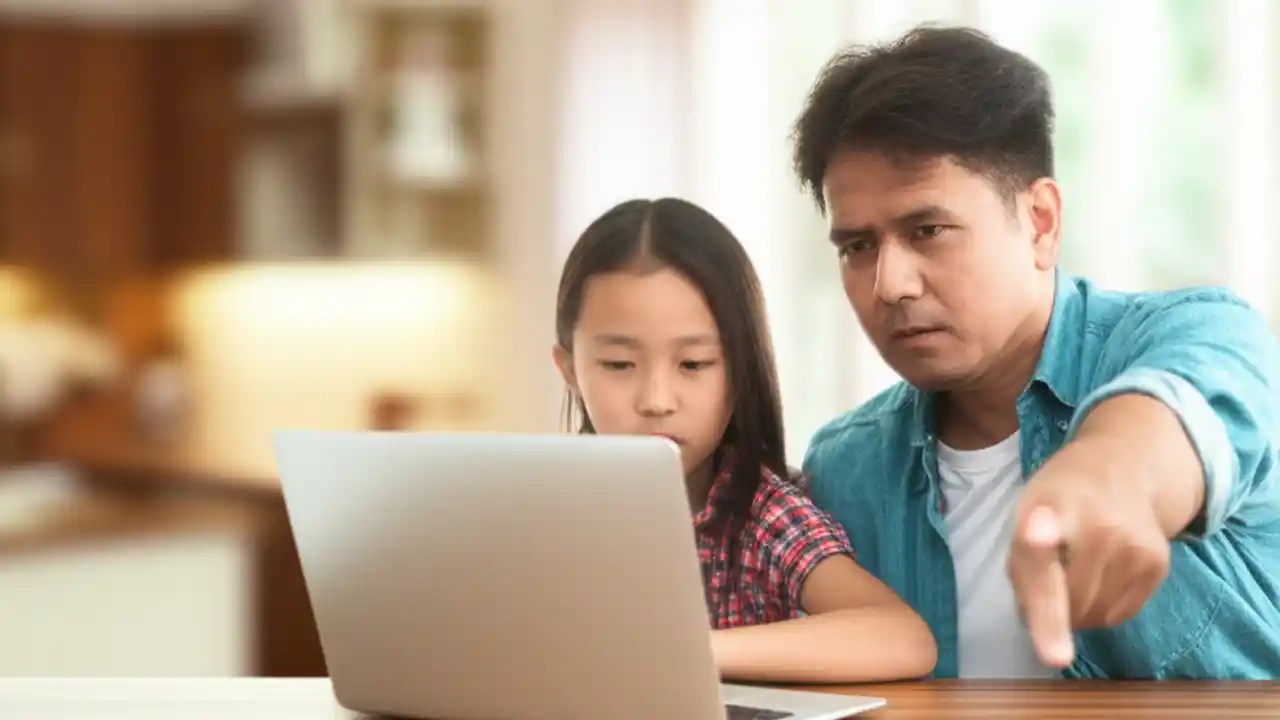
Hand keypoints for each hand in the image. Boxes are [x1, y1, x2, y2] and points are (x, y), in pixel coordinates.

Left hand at [1007, 453, 1170, 667]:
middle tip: (1052, 577)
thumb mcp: (1025, 518)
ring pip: (1096, 617)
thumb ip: (1024, 570)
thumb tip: (1049, 636)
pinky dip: (1102, 610)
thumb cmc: (1060, 499)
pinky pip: (1120, 615)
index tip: (1045, 595)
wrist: (1122, 468)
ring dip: (1078, 612)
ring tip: (1077, 569)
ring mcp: (1135, 546)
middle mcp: (1099, 525)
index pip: (1040, 548)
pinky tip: (1101, 574)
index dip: (1039, 562)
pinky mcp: (1159, 564)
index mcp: (1050, 507)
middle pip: (1071, 602)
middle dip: (1053, 610)